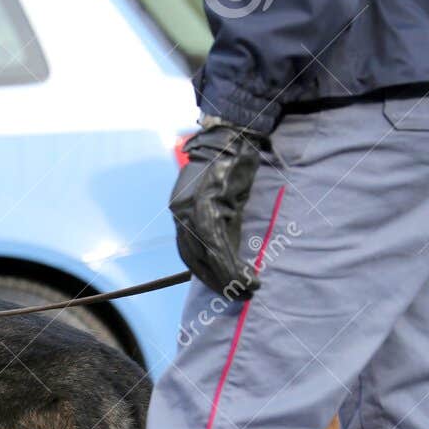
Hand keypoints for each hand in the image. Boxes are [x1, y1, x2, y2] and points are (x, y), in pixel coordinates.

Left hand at [170, 124, 266, 301]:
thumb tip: (226, 251)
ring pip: (205, 255)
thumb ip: (220, 221)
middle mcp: (182, 212)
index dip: (206, 274)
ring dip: (226, 277)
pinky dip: (230, 265)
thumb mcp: (223, 198)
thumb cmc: (232, 164)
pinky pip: (215, 243)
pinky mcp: (206, 204)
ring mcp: (191, 208)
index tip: (223, 288)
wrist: (233, 133)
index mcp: (182, 211)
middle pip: (194, 258)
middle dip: (216, 281)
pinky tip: (246, 277)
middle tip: (237, 296)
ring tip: (247, 290)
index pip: (189, 253)